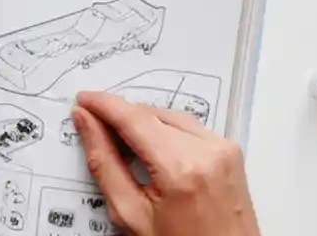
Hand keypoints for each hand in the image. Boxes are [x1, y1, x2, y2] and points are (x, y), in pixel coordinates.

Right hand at [72, 91, 260, 235]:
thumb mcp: (132, 214)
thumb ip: (105, 164)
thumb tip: (87, 124)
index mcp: (181, 169)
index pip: (134, 119)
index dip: (105, 105)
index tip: (85, 100)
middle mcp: (207, 151)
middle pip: (152, 114)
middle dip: (122, 116)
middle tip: (96, 125)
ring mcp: (224, 148)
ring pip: (171, 116)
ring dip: (144, 122)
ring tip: (123, 143)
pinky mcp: (231, 151)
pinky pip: (191, 127)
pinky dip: (168, 131)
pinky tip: (154, 150)